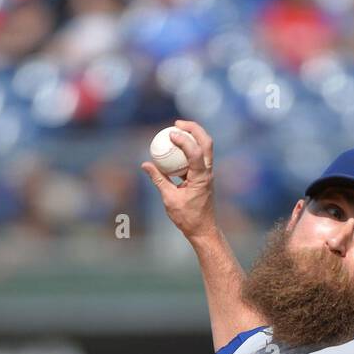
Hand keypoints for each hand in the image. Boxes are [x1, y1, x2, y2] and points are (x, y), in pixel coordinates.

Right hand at [140, 119, 215, 242]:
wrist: (203, 230)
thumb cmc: (188, 218)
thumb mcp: (169, 199)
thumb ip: (158, 179)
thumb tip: (145, 164)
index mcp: (201, 178)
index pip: (195, 152)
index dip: (183, 139)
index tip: (170, 133)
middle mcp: (208, 172)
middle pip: (206, 142)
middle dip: (193, 128)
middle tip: (176, 123)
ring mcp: (208, 173)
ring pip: (205, 147)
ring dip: (193, 135)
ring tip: (176, 130)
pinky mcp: (204, 176)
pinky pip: (198, 156)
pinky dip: (189, 148)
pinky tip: (175, 148)